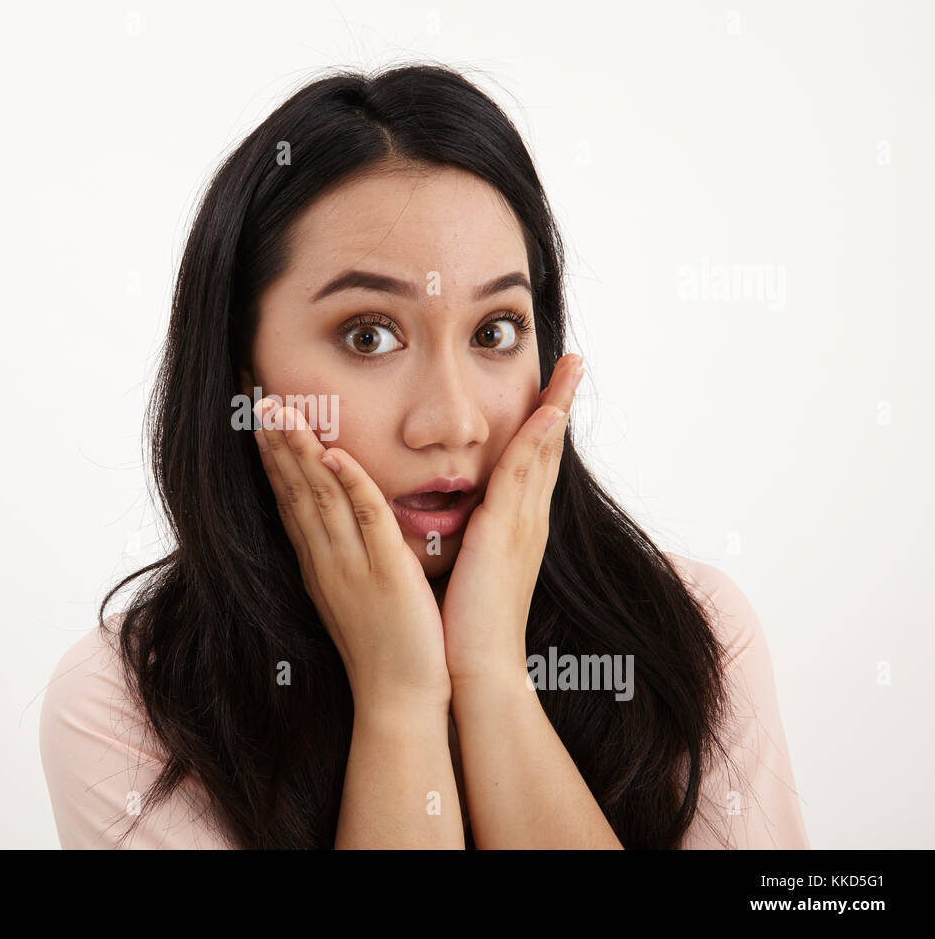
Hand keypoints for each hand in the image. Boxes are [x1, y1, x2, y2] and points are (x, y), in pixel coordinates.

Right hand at [253, 397, 451, 709]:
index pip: (289, 499)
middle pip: (292, 490)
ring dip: (300, 451)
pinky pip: (364, 521)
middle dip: (275, 441)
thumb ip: (350, 557)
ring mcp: (350, 566)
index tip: (260, 419)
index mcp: (320, 564)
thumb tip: (345, 527)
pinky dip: (349, 485)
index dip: (274, 456)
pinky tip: (336, 454)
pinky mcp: (385, 574)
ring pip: (318, 497)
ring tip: (282, 410)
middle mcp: (325, 560)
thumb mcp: (357, 595)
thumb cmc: (387, 650)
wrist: (399, 701)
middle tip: (257, 398)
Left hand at [440, 354, 585, 683]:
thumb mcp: (468, 568)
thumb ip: (468, 540)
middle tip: (575, 361)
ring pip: (541, 451)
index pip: (531, 463)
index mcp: (515, 528)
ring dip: (555, 406)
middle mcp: (527, 521)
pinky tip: (545, 411)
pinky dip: (535, 440)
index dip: (541, 424)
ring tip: (568, 367)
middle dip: (560, 402)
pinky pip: (523, 475)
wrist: (478, 669)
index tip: (550, 388)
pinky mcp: (508, 534)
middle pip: (547, 448)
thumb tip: (455, 519)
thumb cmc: (465, 625)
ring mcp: (523, 525)